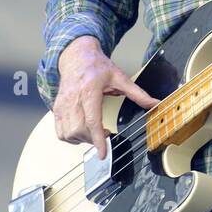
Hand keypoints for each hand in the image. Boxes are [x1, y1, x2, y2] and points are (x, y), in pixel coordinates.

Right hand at [52, 36, 160, 159]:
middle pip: (80, 130)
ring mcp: (62, 105)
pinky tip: (82, 130)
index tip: (103, 154)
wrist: (76, 57)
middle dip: (93, 139)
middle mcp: (73, 100)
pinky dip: (71, 137)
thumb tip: (154, 104)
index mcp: (89, 92)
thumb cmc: (96, 66)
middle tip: (105, 133)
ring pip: (69, 134)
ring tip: (94, 131)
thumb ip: (138, 94)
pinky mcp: (56, 109)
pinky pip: (60, 132)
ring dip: (83, 139)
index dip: (98, 140)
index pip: (92, 121)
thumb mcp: (120, 77)